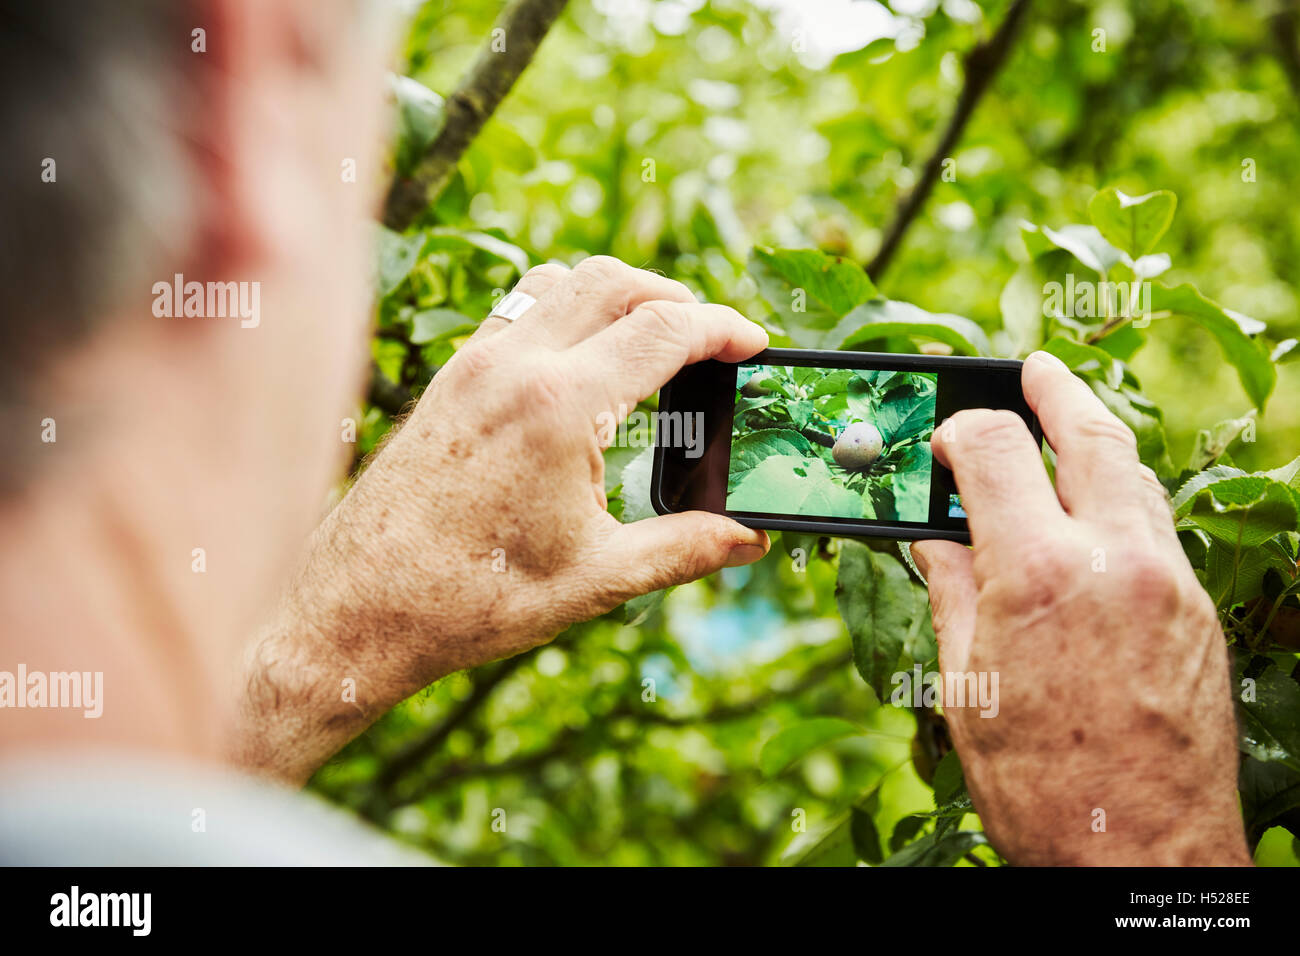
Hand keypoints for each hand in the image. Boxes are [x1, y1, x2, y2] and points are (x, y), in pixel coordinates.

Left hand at [234, 256, 769, 782]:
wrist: (358, 606)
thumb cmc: (469, 598)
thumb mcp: (597, 577)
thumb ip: (685, 548)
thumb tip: (748, 539)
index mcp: (560, 407)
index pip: (664, 329)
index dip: (724, 329)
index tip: (754, 345)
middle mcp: (514, 364)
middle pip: (617, 280)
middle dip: (678, 299)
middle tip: (713, 343)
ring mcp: (474, 362)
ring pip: (563, 281)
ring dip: (619, 293)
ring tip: (652, 339)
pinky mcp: (450, 376)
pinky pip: (519, 306)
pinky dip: (567, 308)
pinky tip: (582, 358)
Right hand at [912, 350, 1249, 865]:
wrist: (1140, 851)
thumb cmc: (1037, 780)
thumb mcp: (965, 681)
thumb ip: (950, 590)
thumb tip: (932, 539)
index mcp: (1035, 573)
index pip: (992, 450)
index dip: (958, 429)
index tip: (941, 439)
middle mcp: (1113, 559)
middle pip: (1089, 434)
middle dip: (1056, 390)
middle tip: (1034, 367)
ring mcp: (1167, 581)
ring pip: (1137, 473)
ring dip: (1099, 436)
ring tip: (1070, 420)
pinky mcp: (1196, 610)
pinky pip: (1158, 523)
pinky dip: (1125, 494)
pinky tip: (1099, 506)